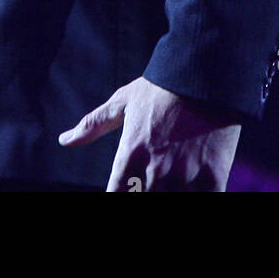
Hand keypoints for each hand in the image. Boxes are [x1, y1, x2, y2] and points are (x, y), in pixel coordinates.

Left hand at [59, 76, 241, 191]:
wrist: (206, 74)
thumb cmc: (160, 87)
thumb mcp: (123, 101)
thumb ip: (93, 125)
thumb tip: (65, 140)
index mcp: (130, 156)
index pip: (116, 196)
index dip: (119, 195)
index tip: (125, 189)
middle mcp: (154, 173)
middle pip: (141, 200)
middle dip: (143, 193)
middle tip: (147, 182)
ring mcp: (184, 179)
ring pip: (170, 203)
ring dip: (167, 195)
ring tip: (168, 184)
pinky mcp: (213, 180)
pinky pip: (205, 201)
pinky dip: (197, 197)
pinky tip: (192, 188)